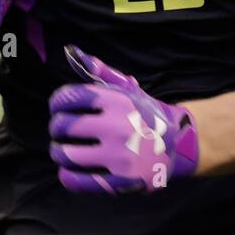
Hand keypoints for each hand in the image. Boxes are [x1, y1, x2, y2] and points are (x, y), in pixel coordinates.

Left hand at [48, 45, 198, 193]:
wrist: (178, 143)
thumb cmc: (145, 114)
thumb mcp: (129, 90)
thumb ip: (101, 73)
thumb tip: (73, 52)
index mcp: (116, 101)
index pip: (69, 97)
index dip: (56, 103)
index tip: (58, 109)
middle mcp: (117, 126)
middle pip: (63, 126)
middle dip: (57, 128)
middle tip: (60, 131)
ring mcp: (119, 156)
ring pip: (66, 155)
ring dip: (58, 152)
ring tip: (63, 150)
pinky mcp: (120, 181)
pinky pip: (79, 182)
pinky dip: (67, 177)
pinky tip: (68, 171)